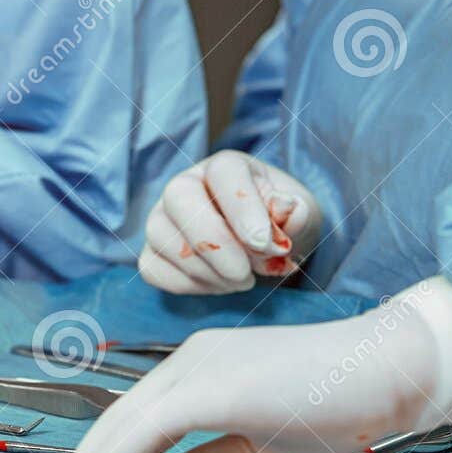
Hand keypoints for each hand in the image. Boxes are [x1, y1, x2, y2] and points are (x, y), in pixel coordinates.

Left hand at [34, 278, 451, 452]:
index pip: (134, 425)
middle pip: (115, 423)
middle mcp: (189, 363)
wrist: (393, 372)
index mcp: (200, 375)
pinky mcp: (209, 384)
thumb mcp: (261, 452)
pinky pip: (145, 430)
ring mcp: (197, 367)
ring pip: (121, 426)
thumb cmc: (341, 409)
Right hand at [139, 151, 321, 293]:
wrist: (260, 250)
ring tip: (242, 279)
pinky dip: (190, 286)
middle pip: (180, 198)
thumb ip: (296, 213)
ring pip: (166, 240)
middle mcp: (185, 185)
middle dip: (214, 243)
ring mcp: (161, 218)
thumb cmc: (279, 226)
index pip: (225, 173)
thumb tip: (285, 208)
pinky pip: (155, 270)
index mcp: (225, 166)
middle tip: (245, 274)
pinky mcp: (150, 252)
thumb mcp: (300, 216)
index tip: (263, 243)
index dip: (243, 208)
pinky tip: (218, 284)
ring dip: (209, 272)